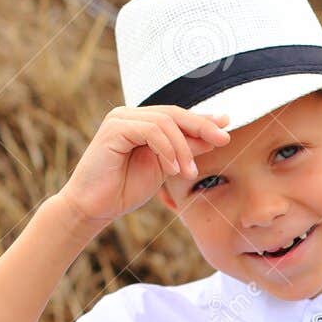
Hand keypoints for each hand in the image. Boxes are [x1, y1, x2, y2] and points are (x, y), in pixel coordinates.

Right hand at [56, 104, 230, 228]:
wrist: (94, 207)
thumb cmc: (124, 190)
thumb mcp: (164, 168)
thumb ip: (184, 150)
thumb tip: (213, 137)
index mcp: (142, 122)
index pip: (178, 116)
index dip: (203, 120)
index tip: (227, 125)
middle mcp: (130, 115)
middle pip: (175, 113)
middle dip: (202, 126)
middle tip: (223, 139)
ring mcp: (121, 119)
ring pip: (166, 122)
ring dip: (183, 148)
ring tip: (189, 173)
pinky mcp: (114, 128)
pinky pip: (151, 131)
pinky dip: (167, 149)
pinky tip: (173, 169)